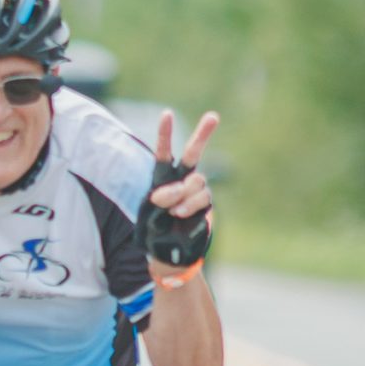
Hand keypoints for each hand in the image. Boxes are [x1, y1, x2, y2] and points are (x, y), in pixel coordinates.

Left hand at [136, 109, 218, 278]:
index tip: (167, 114)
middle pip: (194, 154)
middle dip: (204, 134)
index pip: (165, 151)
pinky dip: (190, 204)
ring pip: (197, 181)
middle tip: (214, 116)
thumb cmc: (154, 230)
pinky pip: (202, 198)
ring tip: (171, 210)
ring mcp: (195, 192)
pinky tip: (179, 213)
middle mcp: (181, 180)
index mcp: (163, 177)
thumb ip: (164, 198)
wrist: (167, 251)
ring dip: (183, 193)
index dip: (166, 133)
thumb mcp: (150, 211)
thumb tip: (177, 194)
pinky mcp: (204, 205)